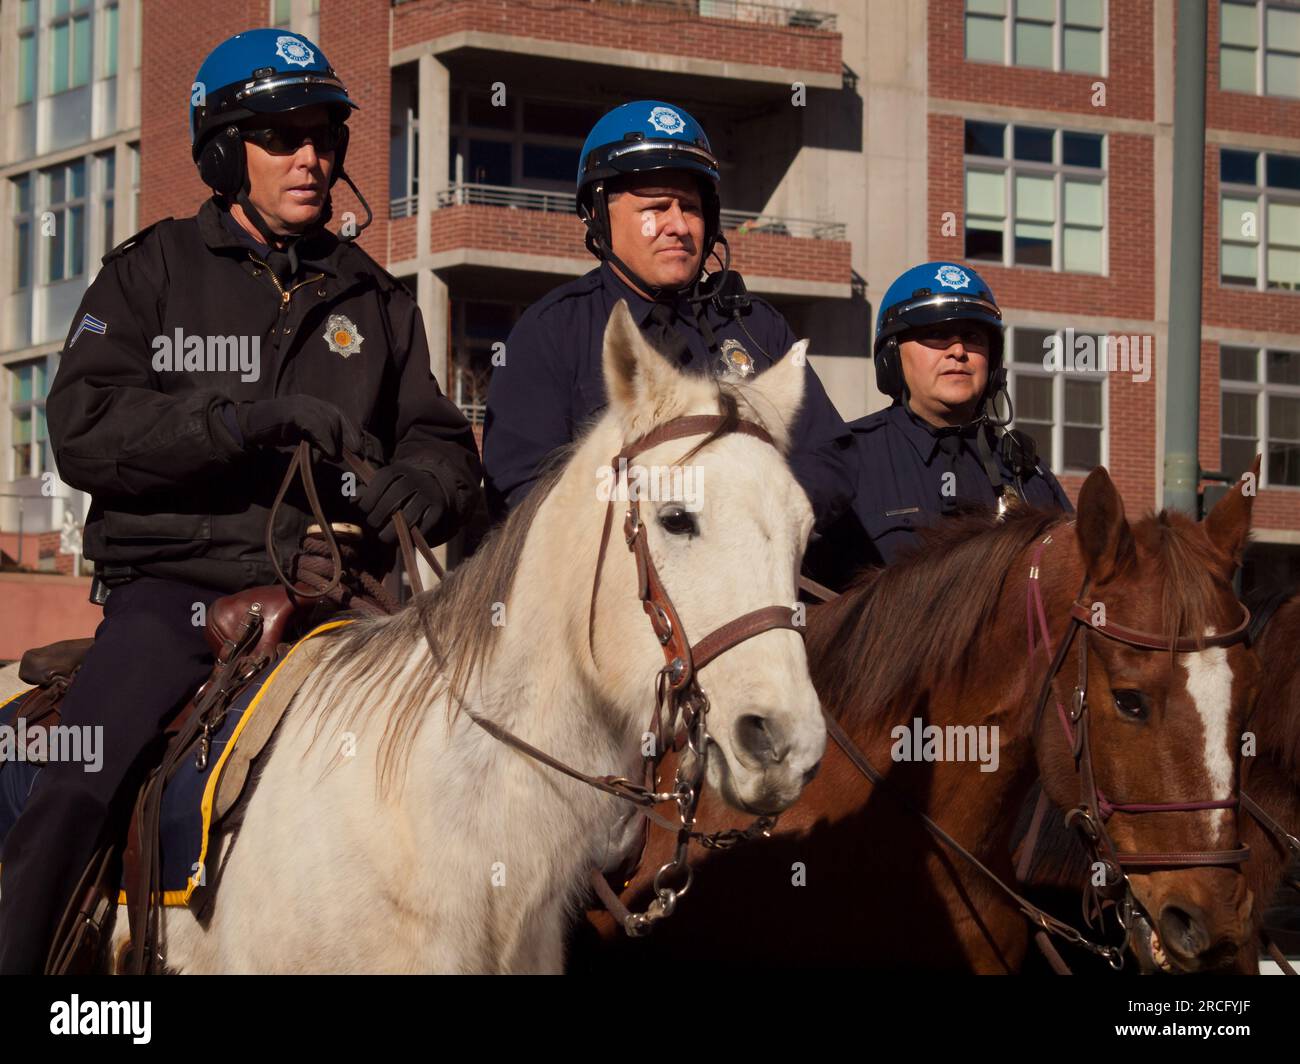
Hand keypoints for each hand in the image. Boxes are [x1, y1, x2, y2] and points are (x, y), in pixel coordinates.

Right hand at [236, 396, 361, 459]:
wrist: (250, 425)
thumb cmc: (276, 430)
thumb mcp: (303, 436)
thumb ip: (318, 440)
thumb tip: (336, 455)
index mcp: (314, 405)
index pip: (339, 415)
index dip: (350, 431)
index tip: (358, 449)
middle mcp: (310, 401)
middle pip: (336, 417)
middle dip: (345, 437)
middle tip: (344, 455)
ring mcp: (301, 405)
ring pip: (327, 421)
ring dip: (333, 442)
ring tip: (331, 456)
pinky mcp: (292, 412)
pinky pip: (314, 425)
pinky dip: (323, 439)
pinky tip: (325, 452)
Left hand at [357, 461, 447, 544]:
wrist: (432, 486)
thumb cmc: (398, 488)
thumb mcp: (383, 485)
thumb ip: (366, 491)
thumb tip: (353, 499)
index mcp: (398, 470)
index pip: (381, 481)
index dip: (369, 499)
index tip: (364, 509)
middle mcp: (415, 479)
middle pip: (393, 500)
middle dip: (378, 516)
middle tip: (373, 523)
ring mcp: (428, 494)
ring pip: (407, 517)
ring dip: (392, 531)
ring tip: (383, 536)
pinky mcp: (438, 509)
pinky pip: (422, 527)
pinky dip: (409, 536)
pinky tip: (400, 537)